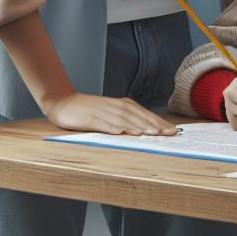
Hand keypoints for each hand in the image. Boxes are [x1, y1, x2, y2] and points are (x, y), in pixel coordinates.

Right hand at [45, 92, 177, 136]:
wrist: (64, 103)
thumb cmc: (89, 111)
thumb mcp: (109, 115)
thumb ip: (125, 121)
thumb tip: (145, 130)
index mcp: (121, 105)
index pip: (144, 114)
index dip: (158, 122)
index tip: (173, 130)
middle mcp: (115, 106)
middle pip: (138, 115)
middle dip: (154, 124)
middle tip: (168, 132)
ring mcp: (102, 111)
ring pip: (123, 119)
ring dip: (138, 126)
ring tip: (151, 133)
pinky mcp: (89, 117)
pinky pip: (103, 123)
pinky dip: (113, 127)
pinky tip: (122, 132)